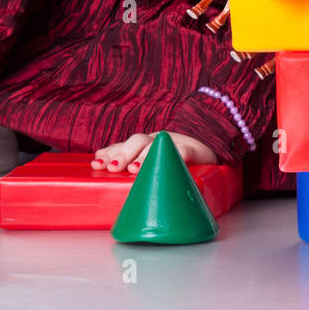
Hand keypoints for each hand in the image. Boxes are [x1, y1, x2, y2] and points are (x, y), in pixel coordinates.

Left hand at [91, 131, 219, 172]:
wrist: (212, 143)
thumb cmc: (178, 158)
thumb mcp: (155, 158)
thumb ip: (133, 160)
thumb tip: (101, 161)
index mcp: (145, 144)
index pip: (124, 145)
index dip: (110, 153)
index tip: (96, 162)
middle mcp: (156, 140)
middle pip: (137, 141)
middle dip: (123, 154)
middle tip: (113, 168)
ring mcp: (174, 143)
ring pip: (156, 145)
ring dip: (143, 156)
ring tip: (134, 169)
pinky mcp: (193, 149)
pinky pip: (182, 151)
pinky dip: (172, 155)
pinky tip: (164, 162)